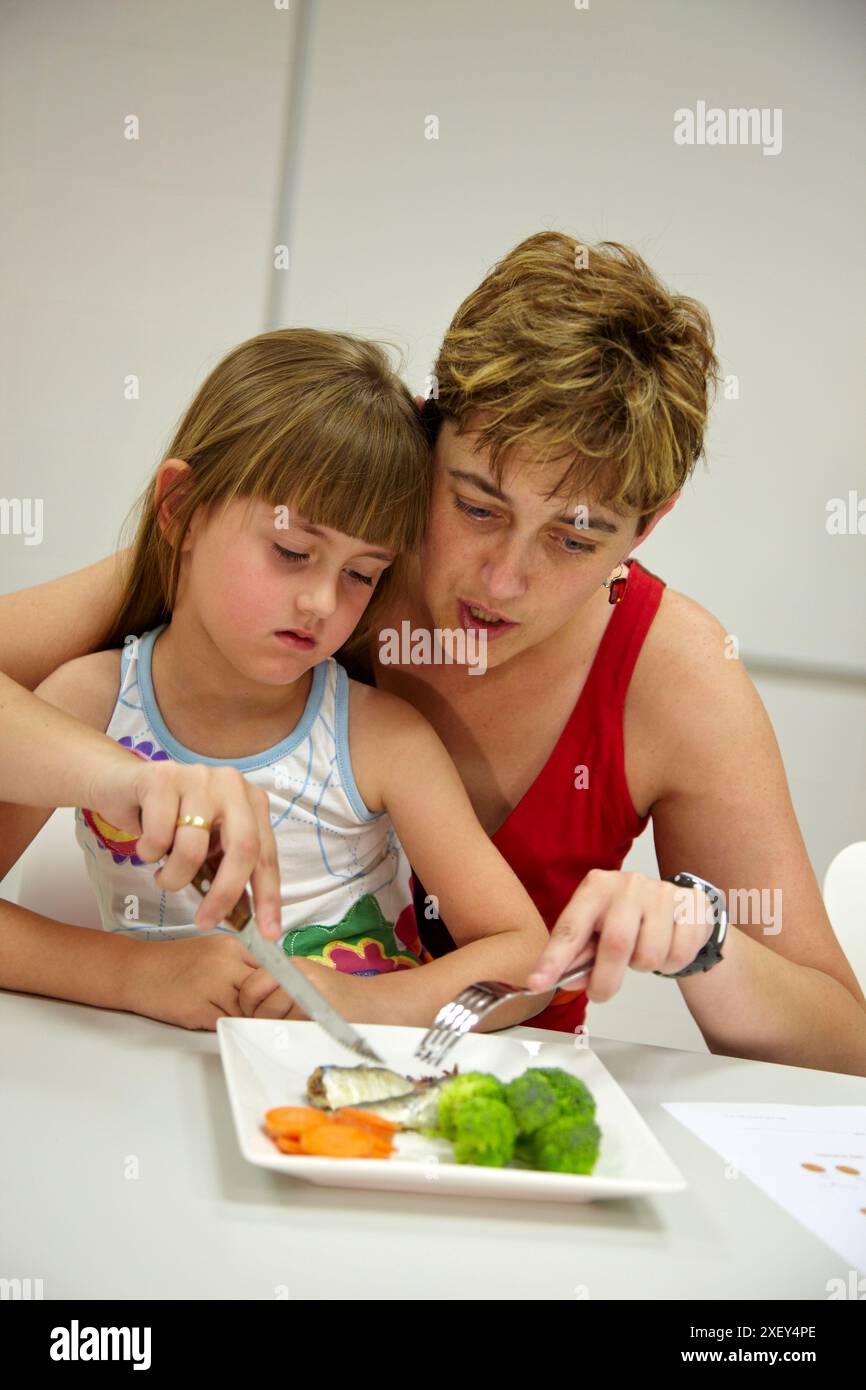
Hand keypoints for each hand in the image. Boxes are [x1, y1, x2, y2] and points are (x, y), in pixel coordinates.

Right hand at [86, 750, 281, 938]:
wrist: (119, 784)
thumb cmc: (168, 820)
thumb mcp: (205, 846)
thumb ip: (226, 872)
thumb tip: (246, 916)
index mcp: (250, 801)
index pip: (266, 854)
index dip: (268, 895)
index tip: (268, 933)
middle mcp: (231, 784)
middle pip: (242, 848)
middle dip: (225, 893)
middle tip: (206, 921)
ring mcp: (198, 777)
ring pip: (193, 848)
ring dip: (174, 876)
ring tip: (164, 872)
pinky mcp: (162, 777)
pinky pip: (158, 836)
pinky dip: (148, 853)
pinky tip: (145, 843)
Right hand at [128, 933, 262, 1030]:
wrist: (137, 971)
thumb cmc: (174, 963)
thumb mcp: (214, 951)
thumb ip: (242, 964)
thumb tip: (272, 985)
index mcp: (232, 946)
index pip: (272, 969)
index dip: (272, 987)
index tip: (270, 997)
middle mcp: (226, 964)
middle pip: (262, 993)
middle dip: (259, 1005)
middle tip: (250, 1009)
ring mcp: (212, 987)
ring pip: (245, 1012)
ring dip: (240, 1017)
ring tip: (223, 1009)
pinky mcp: (199, 1010)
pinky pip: (225, 1024)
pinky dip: (221, 1025)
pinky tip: (208, 1015)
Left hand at [238, 956, 367, 1021]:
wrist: (372, 1004)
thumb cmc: (334, 996)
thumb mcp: (304, 980)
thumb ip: (276, 986)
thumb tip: (243, 1006)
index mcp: (291, 965)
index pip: (251, 985)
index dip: (247, 1004)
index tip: (255, 1012)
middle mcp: (300, 975)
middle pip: (260, 1007)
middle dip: (261, 1021)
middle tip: (274, 1025)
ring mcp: (311, 995)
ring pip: (276, 1022)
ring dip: (280, 1031)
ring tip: (296, 1027)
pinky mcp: (321, 1014)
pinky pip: (293, 1033)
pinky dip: (295, 1037)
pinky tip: (306, 1032)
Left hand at [527, 869, 714, 1001]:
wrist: (679, 907)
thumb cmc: (629, 920)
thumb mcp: (597, 930)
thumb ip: (579, 955)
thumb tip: (563, 980)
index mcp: (596, 887)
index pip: (571, 928)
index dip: (554, 959)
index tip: (537, 982)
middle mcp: (628, 884)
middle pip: (616, 943)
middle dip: (606, 979)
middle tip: (601, 993)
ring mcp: (662, 892)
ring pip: (650, 955)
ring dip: (643, 968)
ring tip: (642, 954)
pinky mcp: (692, 905)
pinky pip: (679, 954)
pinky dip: (671, 965)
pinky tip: (667, 948)